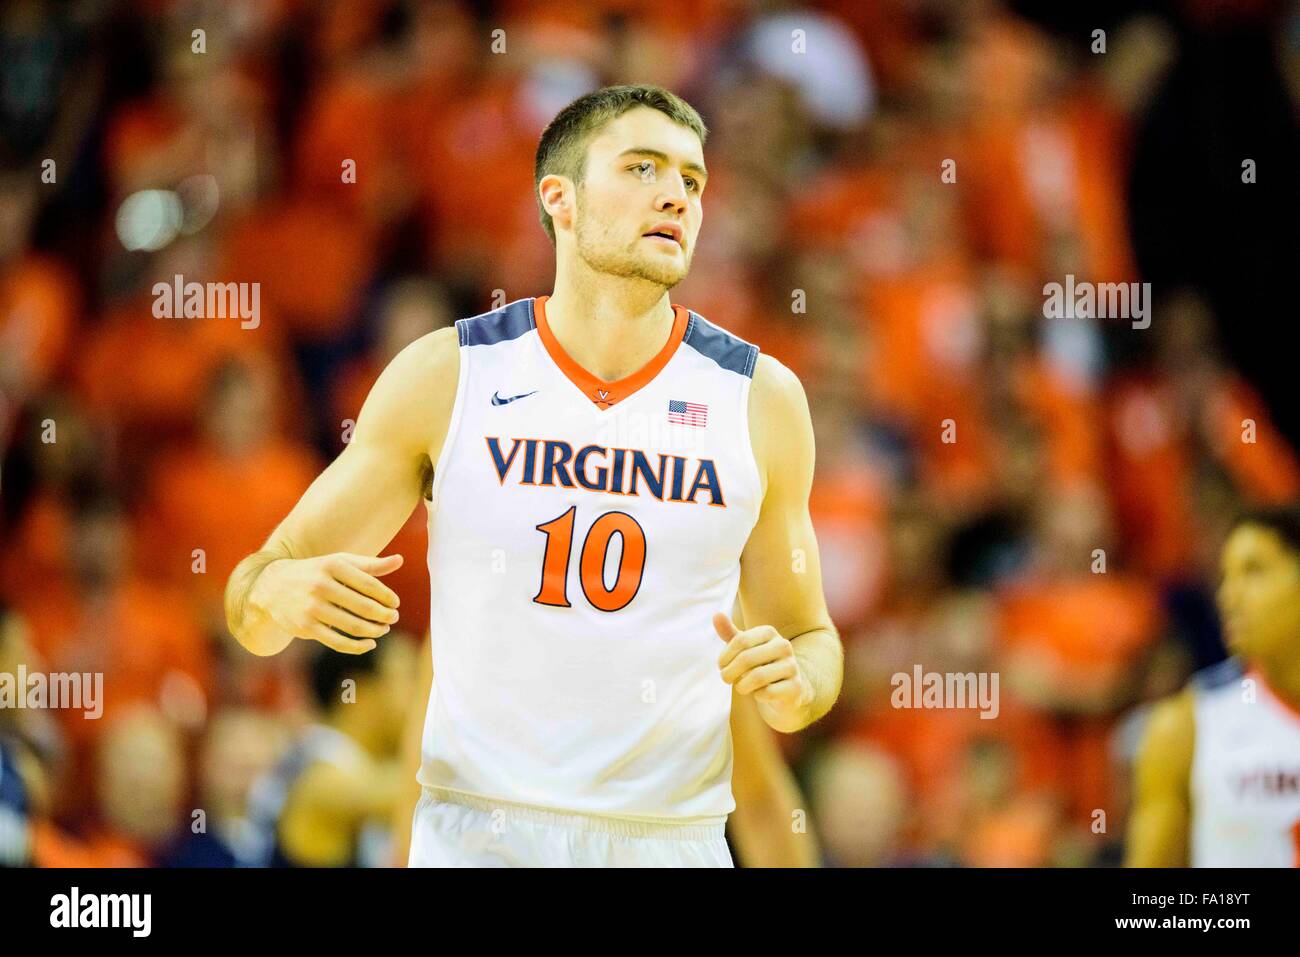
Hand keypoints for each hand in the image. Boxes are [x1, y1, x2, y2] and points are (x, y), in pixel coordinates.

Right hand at [249, 553, 402, 654]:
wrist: (272, 587)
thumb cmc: (316, 573)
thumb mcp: (339, 562)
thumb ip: (370, 564)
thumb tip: (400, 561)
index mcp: (332, 566)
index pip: (369, 584)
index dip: (387, 596)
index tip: (396, 603)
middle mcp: (321, 585)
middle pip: (364, 606)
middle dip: (384, 615)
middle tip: (393, 617)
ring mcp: (312, 608)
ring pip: (353, 626)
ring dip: (374, 631)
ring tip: (384, 629)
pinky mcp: (306, 627)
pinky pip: (338, 642)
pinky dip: (358, 646)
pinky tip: (370, 643)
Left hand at [714, 612, 812, 731]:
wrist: (785, 689)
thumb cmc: (758, 665)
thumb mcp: (743, 648)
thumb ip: (729, 633)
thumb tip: (716, 615)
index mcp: (769, 632)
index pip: (740, 641)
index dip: (724, 656)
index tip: (721, 666)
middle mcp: (783, 646)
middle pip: (747, 659)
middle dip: (730, 673)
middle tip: (726, 679)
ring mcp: (792, 666)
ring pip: (757, 677)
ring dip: (742, 686)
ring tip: (741, 687)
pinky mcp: (795, 687)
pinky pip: (768, 692)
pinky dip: (758, 696)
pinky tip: (759, 694)